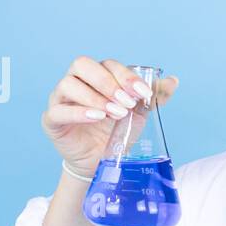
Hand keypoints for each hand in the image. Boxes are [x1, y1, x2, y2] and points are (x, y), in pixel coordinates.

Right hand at [41, 56, 179, 176]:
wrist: (101, 161)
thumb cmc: (116, 132)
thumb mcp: (138, 113)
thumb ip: (153, 96)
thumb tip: (173, 81)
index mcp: (97, 75)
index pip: (108, 64)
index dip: (126, 76)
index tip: (143, 94)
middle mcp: (76, 82)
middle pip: (83, 65)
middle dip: (108, 82)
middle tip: (126, 103)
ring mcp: (60, 99)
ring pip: (68, 84)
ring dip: (95, 97)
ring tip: (115, 114)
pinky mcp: (52, 119)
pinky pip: (58, 110)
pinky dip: (78, 112)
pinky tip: (97, 118)